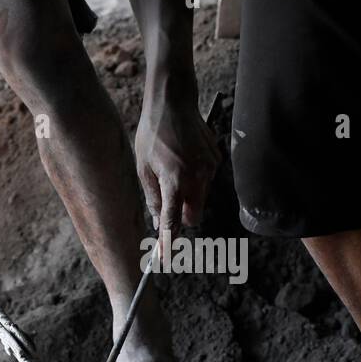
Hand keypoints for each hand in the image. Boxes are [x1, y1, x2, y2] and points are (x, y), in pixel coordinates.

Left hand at [136, 94, 220, 247]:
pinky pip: (206, 181)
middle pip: (193, 215)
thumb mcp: (143, 167)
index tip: (163, 259)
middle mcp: (197, 177)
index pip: (173, 222)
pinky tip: (184, 157)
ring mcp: (210, 169)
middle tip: (166, 200)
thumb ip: (153, 198)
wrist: (174, 102)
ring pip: (200, 198)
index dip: (168, 243)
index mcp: (174, 180)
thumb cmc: (153, 134)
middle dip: (182, 215)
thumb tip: (160, 223)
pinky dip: (196, 178)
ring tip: (172, 165)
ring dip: (188, 193)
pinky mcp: (217, 161)